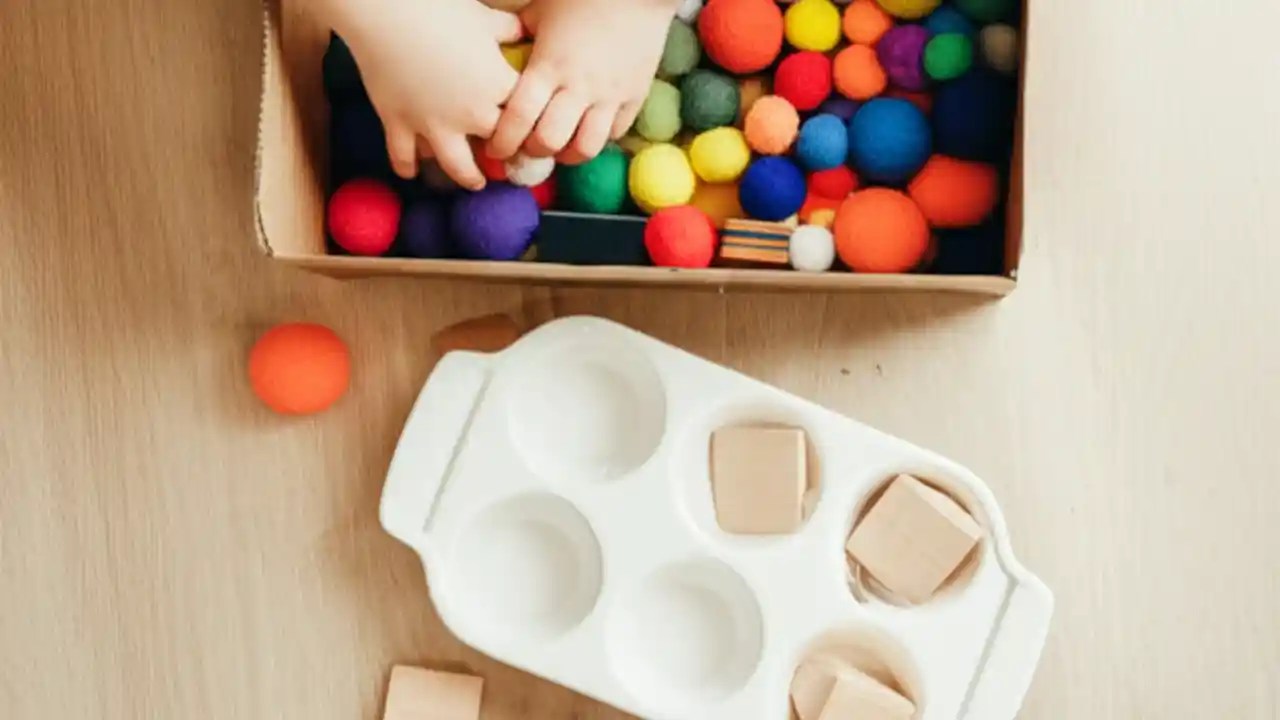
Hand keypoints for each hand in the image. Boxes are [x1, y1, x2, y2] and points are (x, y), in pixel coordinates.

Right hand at [329, 0, 522, 187]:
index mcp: (497, 85)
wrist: (387, 13)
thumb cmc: (440, 10)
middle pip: (498, 145)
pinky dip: (408, 167)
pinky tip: (411, 173)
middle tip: (507, 157)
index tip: (532, 127)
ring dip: (468, 177)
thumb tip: (521, 32)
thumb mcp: (483, 17)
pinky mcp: (399, 124)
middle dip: (505, 153)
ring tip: (475, 182)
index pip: (525, 113)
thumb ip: (506, 29)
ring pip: (457, 165)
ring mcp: (433, 124)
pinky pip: (405, 157)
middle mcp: (471, 113)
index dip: (529, 121)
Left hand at [486, 0, 678, 164]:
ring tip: (560, 147)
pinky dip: (597, 138)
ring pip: (585, 148)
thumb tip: (497, 52)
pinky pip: (614, 133)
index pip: (519, 118)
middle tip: (527, 148)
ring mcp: (609, 96)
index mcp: (548, 66)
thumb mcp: (540, 10)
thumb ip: (517, 36)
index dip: (503, 142)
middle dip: (532, 152)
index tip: (496, 150)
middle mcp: (577, 87)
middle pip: (549, 142)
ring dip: (567, 154)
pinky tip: (587, 129)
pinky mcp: (634, 97)